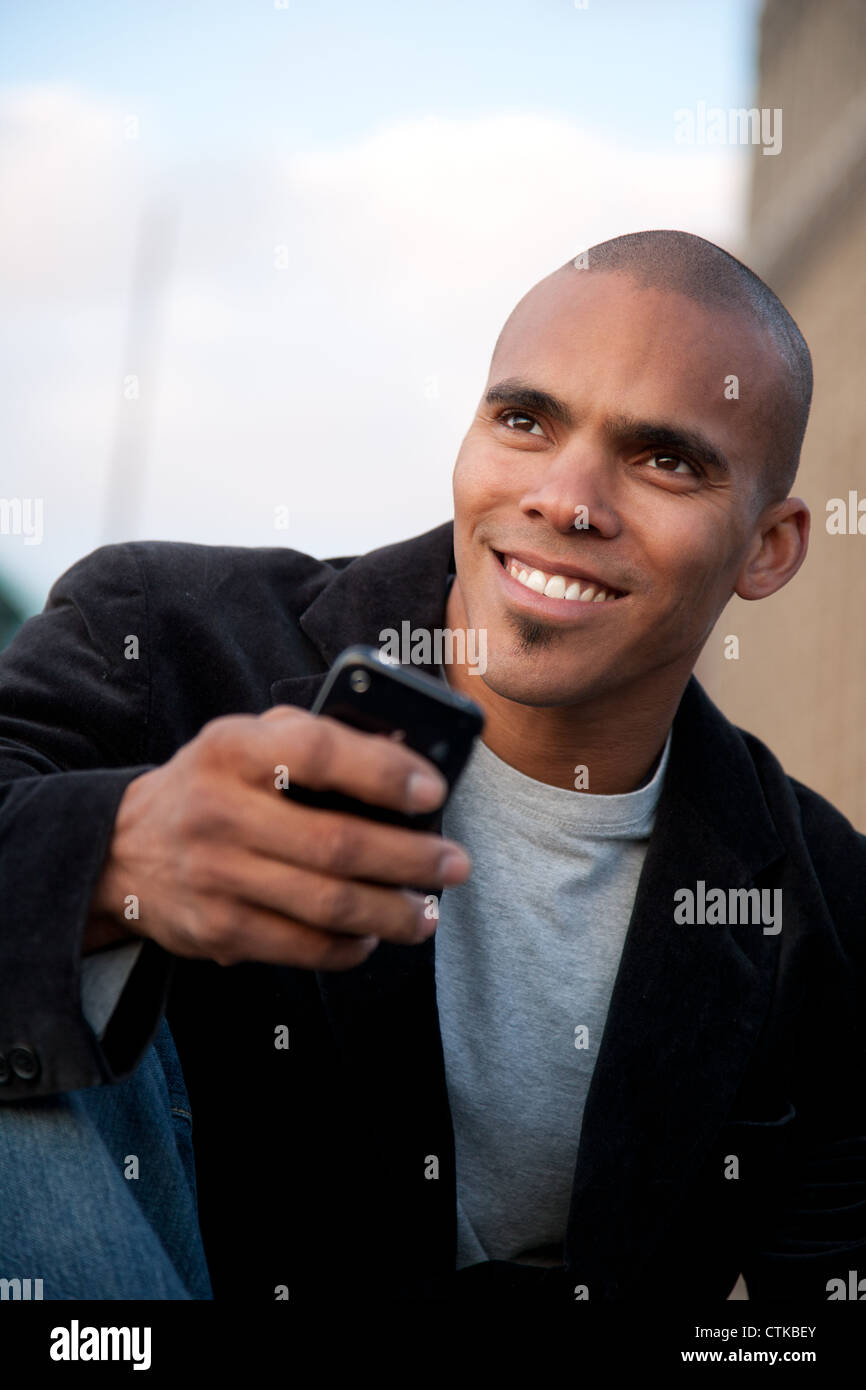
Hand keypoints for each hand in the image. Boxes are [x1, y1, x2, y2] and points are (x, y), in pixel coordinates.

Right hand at [86, 705, 470, 970]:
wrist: (121, 849)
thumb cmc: (215, 783)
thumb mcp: (247, 740)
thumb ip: (313, 738)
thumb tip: (406, 754)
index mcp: (233, 749)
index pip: (316, 752)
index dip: (382, 772)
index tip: (432, 791)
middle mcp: (219, 811)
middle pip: (335, 844)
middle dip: (410, 860)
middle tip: (455, 865)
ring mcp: (216, 876)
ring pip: (327, 905)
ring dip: (392, 913)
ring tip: (427, 912)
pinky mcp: (216, 931)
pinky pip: (302, 948)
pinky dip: (350, 948)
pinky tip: (373, 937)